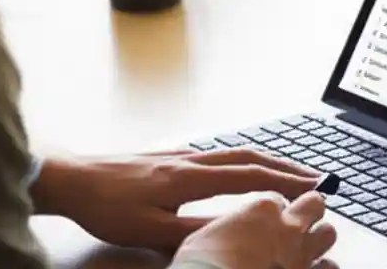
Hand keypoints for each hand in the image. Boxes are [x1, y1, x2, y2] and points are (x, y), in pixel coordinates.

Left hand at [30, 149, 321, 251]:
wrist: (71, 178)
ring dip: (267, 160)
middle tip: (315, 177)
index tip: (313, 187)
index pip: (250, 177)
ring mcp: (179, 155)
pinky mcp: (168, 157)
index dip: (285, 183)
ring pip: (233, 153)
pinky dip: (243, 160)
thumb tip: (232, 233)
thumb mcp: (150, 231)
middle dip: (286, 166)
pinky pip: (217, 154)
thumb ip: (193, 232)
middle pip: (249, 158)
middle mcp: (189, 159)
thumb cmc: (106, 207)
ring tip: (288, 171)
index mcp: (189, 177)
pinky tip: (242, 168)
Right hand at [174, 192, 337, 268]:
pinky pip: (329, 267)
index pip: (276, 197)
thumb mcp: (201, 238)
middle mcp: (289, 227)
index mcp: (262, 210)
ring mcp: (304, 254)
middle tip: (297, 219)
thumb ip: (224, 228)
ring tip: (305, 246)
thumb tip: (226, 230)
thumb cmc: (202, 267)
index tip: (267, 214)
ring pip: (328, 233)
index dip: (272, 207)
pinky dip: (321, 267)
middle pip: (314, 203)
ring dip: (317, 237)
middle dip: (307, 208)